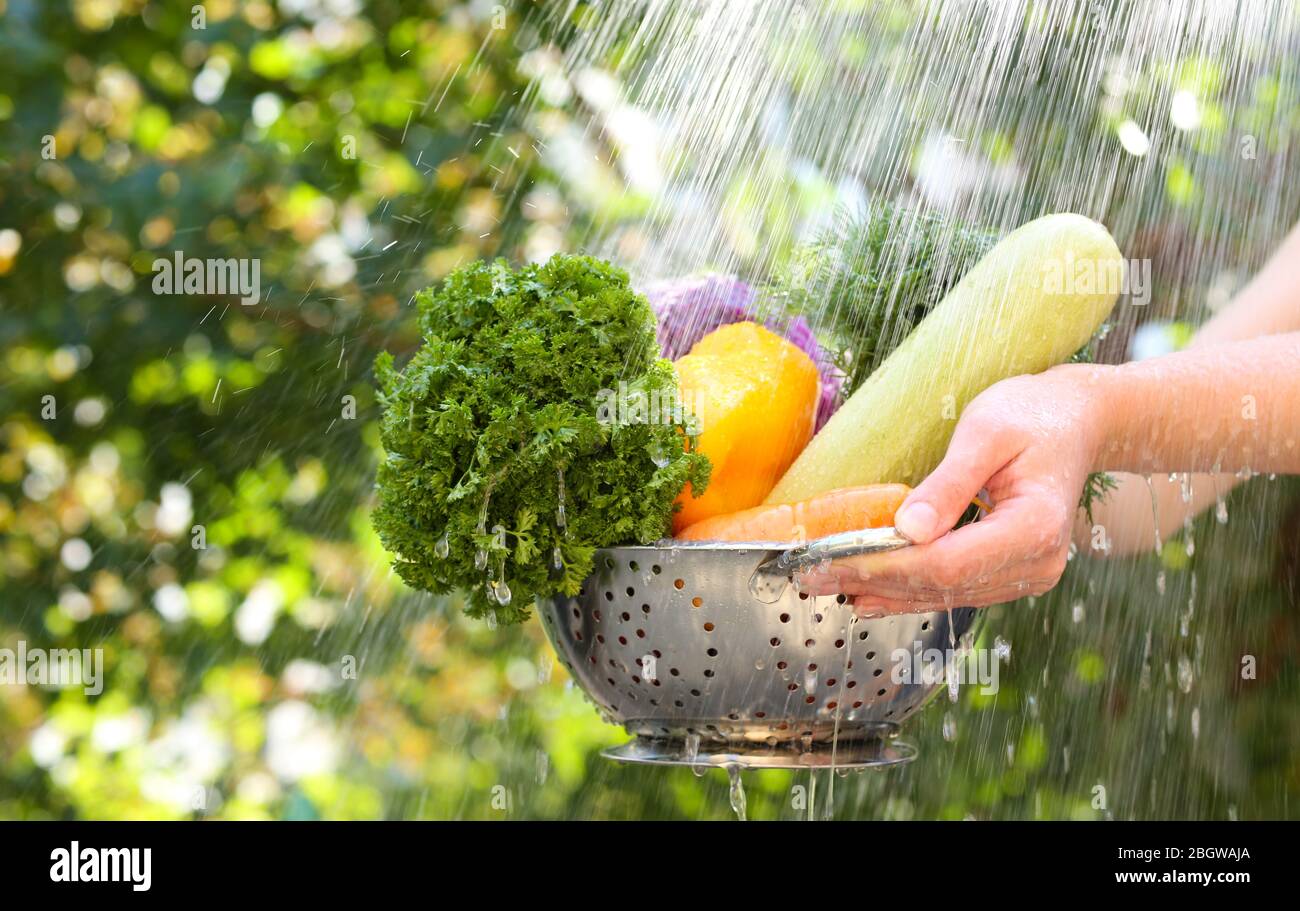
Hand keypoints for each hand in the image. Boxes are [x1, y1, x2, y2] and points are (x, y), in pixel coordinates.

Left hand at [799, 364, 1106, 614]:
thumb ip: (949, 483)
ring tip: (825, 583)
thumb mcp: (987, 431)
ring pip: (944, 594)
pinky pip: (954, 587)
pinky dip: (907, 588)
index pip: (947, 563)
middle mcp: (1037, 563)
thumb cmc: (1034, 415)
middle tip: (808, 575)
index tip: (831, 560)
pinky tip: (866, 589)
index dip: (885, 566)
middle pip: (941, 585)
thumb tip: (906, 529)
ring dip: (883, 591)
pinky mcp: (1011, 572)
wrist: (1079, 421)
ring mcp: (1027, 574)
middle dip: (871, 580)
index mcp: (1035, 527)